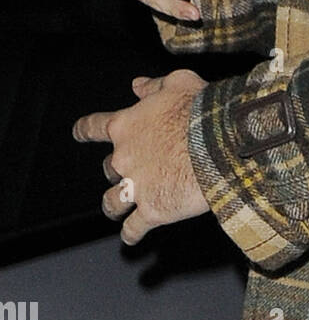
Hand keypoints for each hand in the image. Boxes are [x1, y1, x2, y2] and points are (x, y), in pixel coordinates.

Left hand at [72, 70, 210, 243]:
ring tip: (117, 208)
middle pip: (108, 168)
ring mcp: (135, 187)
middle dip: (116, 169)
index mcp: (126, 126)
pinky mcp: (152, 211)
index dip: (85, 129)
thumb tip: (137, 86)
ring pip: (111, 203)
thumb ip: (153, 86)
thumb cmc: (200, 110)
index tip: (78, 132)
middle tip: (131, 169)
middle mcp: (124, 158)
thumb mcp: (178, 83)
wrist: (219, 144)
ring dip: (114, 204)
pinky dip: (130, 234)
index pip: (94, 127)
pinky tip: (131, 236)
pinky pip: (132, 229)